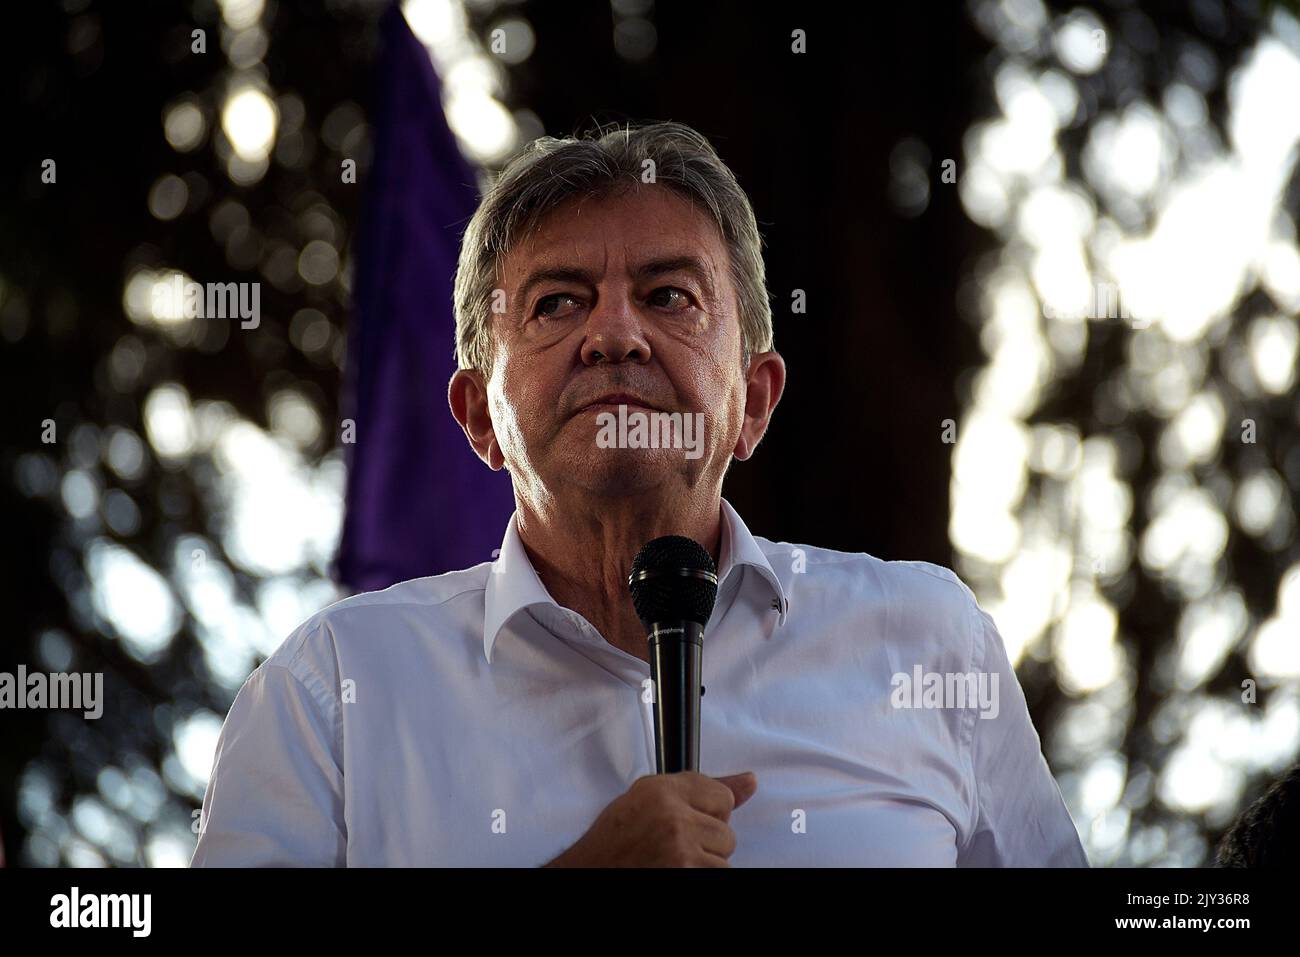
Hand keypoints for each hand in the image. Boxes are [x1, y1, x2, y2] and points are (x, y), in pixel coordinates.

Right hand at [542, 771, 757, 866]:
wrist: (591, 871)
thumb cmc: (616, 839)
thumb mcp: (649, 798)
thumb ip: (701, 789)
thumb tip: (750, 782)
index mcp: (662, 791)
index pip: (723, 796)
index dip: (708, 813)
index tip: (688, 821)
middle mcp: (673, 817)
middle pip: (727, 833)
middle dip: (707, 843)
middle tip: (673, 846)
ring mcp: (680, 850)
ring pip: (724, 860)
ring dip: (704, 865)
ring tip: (672, 861)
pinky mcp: (685, 874)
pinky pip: (717, 875)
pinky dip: (699, 875)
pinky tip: (674, 870)